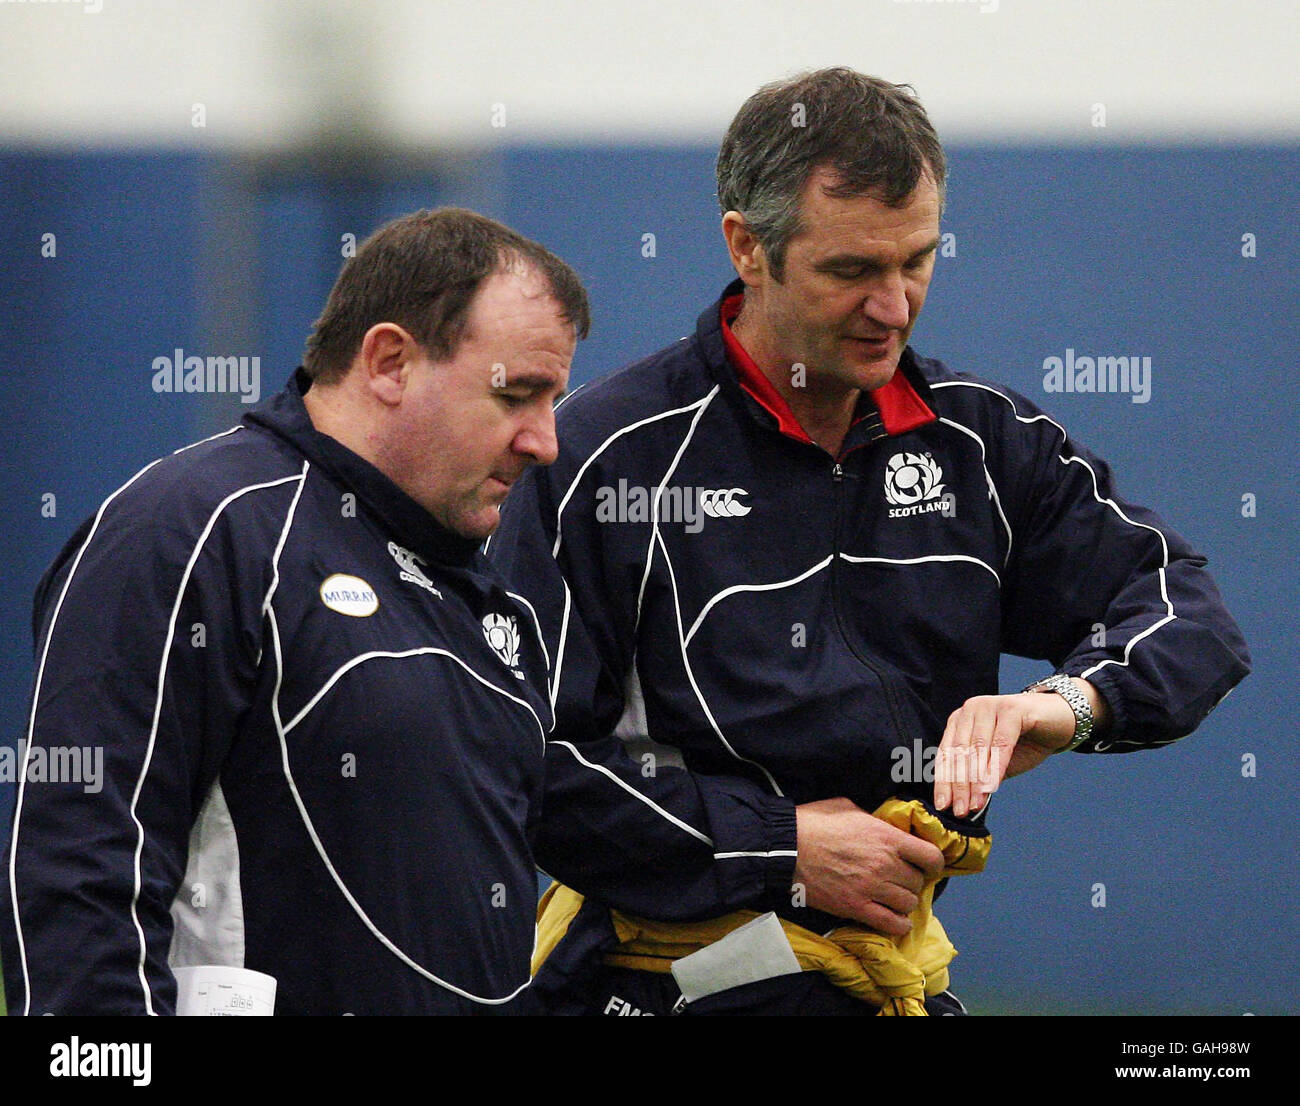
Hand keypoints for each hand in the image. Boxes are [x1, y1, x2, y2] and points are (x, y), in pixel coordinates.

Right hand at [792, 797, 945, 935]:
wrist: (786, 847)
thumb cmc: (814, 822)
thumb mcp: (849, 807)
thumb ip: (874, 821)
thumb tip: (885, 827)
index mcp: (886, 837)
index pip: (931, 856)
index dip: (932, 862)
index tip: (925, 864)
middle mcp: (885, 864)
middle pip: (918, 882)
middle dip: (912, 881)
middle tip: (900, 879)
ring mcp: (871, 888)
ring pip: (908, 904)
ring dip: (903, 901)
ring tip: (893, 897)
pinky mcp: (856, 908)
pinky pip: (891, 924)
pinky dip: (897, 924)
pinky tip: (893, 918)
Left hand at [933, 679, 1109, 816]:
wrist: (1058, 720)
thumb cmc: (1024, 741)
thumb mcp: (996, 761)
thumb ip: (979, 776)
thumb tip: (961, 803)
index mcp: (960, 721)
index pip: (947, 754)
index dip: (944, 782)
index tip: (943, 806)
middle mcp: (970, 710)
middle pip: (960, 753)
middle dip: (959, 786)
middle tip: (960, 811)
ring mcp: (990, 705)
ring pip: (978, 748)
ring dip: (975, 780)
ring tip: (975, 804)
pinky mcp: (1011, 708)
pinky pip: (1001, 742)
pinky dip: (995, 766)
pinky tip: (991, 787)